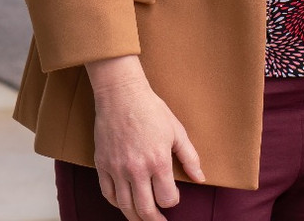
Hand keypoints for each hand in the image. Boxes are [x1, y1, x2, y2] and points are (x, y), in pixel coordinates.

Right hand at [85, 55, 205, 219]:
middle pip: (144, 209)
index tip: (173, 199)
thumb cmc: (152, 110)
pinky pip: (108, 194)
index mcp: (158, 161)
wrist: (121, 96)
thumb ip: (190, 157)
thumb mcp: (177, 131)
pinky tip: (124, 204)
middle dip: (154, 220)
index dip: (172, 202)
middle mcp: (136, 170)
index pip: (166, 198)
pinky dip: (117, 203)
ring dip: (135, 217)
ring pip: (124, 206)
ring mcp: (117, 169)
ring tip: (143, 218)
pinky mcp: (102, 165)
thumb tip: (200, 178)